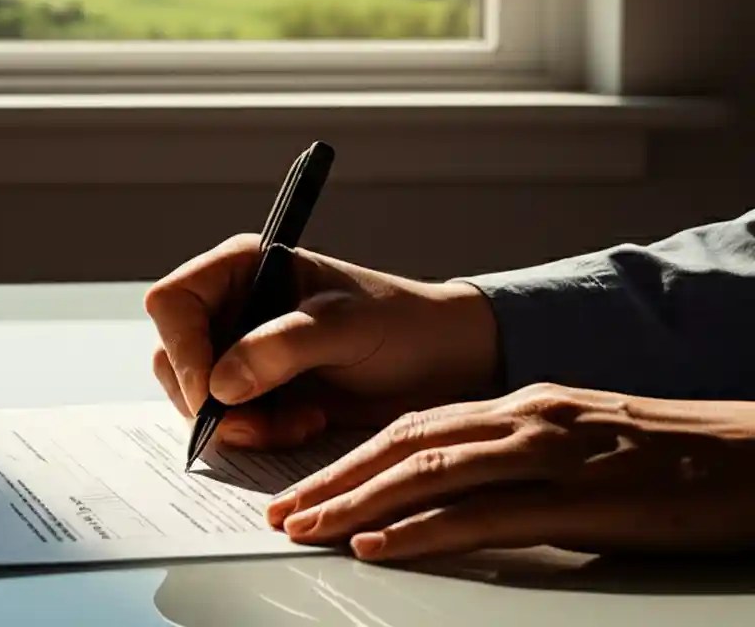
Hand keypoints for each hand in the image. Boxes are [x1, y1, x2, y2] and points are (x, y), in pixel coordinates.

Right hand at [144, 234, 497, 448]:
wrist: (443, 363)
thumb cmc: (402, 325)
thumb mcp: (346, 328)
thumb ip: (282, 347)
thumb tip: (219, 384)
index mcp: (244, 267)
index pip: (173, 302)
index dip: (182, 348)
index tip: (212, 394)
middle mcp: (232, 306)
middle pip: (173, 356)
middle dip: (211, 400)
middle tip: (259, 422)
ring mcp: (240, 350)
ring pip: (196, 396)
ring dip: (239, 423)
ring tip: (297, 422)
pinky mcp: (257, 390)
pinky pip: (227, 420)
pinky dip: (257, 434)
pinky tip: (305, 423)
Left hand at [267, 383, 754, 560]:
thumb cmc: (671, 459)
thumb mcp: (577, 445)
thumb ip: (514, 459)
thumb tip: (453, 493)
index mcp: (520, 406)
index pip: (412, 426)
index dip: (349, 455)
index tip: (304, 484)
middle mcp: (524, 419)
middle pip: (402, 444)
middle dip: (333, 479)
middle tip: (280, 509)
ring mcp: (550, 454)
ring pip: (427, 472)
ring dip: (356, 502)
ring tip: (305, 527)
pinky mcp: (579, 499)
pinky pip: (481, 515)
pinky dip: (420, 531)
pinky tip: (378, 546)